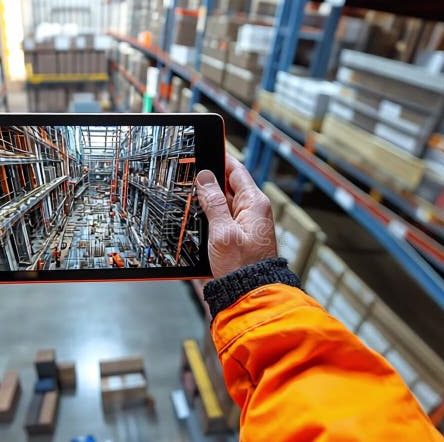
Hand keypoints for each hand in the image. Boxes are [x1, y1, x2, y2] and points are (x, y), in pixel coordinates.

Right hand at [196, 155, 276, 277]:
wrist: (249, 295)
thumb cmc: (241, 267)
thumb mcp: (222, 232)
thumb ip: (213, 202)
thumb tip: (205, 177)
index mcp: (255, 204)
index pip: (236, 171)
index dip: (220, 158)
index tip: (206, 148)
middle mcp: (253, 211)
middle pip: (228, 186)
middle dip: (209, 181)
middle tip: (189, 175)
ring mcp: (246, 225)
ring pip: (223, 203)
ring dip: (208, 201)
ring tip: (189, 198)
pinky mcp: (239, 237)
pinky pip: (223, 219)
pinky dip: (210, 216)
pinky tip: (197, 219)